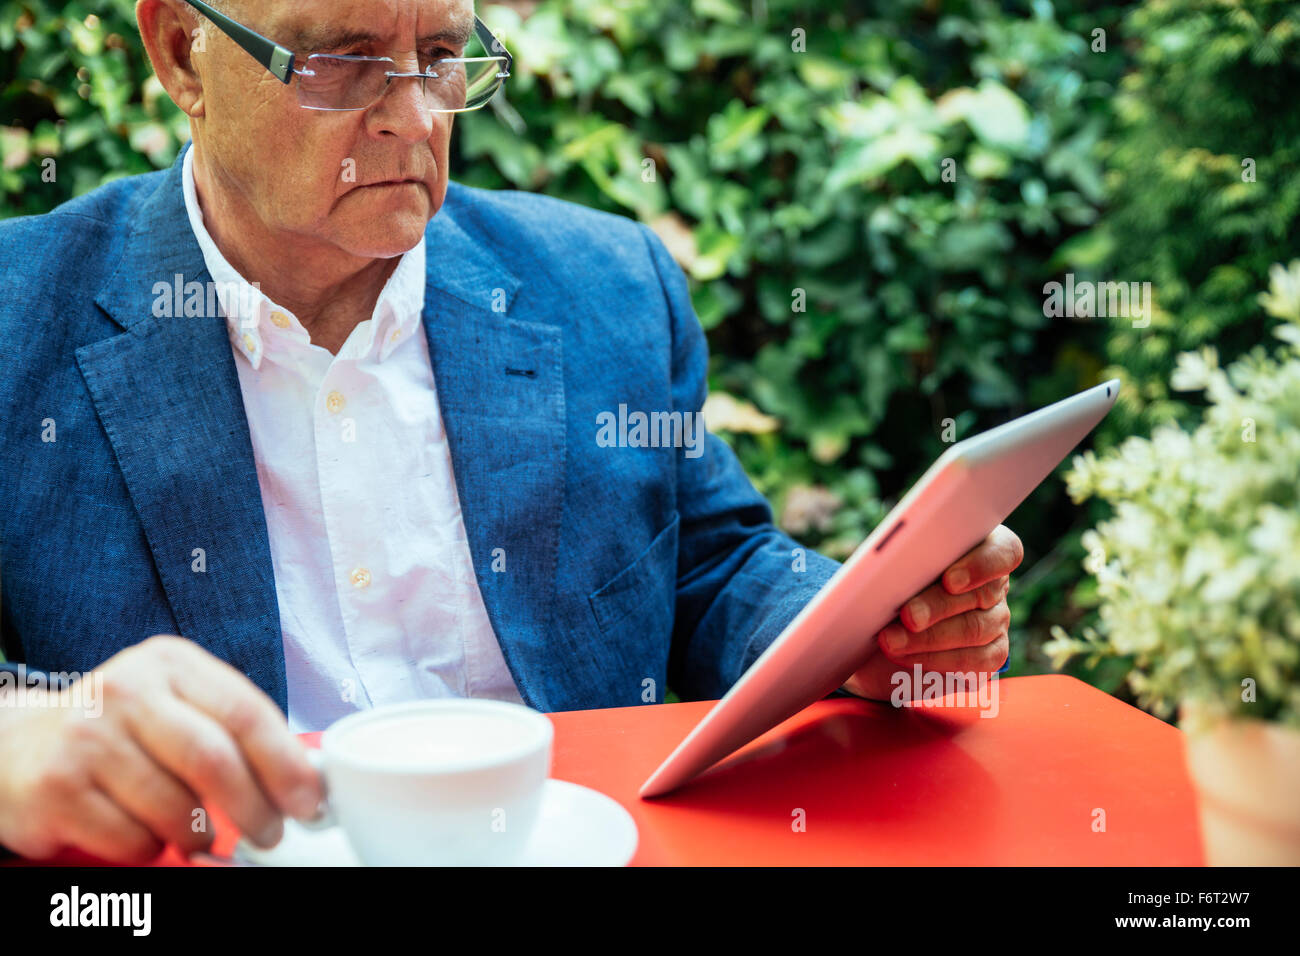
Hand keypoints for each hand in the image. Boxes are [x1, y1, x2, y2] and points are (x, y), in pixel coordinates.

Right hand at [0, 635, 322, 862]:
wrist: (18, 746)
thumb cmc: (121, 730)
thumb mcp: (177, 703)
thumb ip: (233, 727)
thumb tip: (302, 776)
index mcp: (171, 663)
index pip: (245, 711)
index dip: (285, 763)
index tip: (310, 800)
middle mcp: (127, 690)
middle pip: (214, 758)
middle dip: (255, 806)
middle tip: (271, 833)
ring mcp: (88, 737)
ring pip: (175, 806)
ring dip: (200, 833)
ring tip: (201, 833)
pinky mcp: (57, 787)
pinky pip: (132, 836)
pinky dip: (152, 846)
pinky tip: (147, 831)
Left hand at [840, 525, 1023, 701]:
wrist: (875, 629)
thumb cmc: (885, 584)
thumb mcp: (890, 564)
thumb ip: (903, 557)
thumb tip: (890, 564)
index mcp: (979, 547)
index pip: (1004, 551)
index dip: (981, 566)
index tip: (949, 580)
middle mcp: (994, 584)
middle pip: (982, 594)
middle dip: (938, 606)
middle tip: (907, 616)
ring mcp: (997, 620)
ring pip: (975, 630)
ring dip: (929, 638)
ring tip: (891, 640)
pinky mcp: (990, 655)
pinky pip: (974, 662)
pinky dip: (936, 660)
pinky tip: (906, 657)